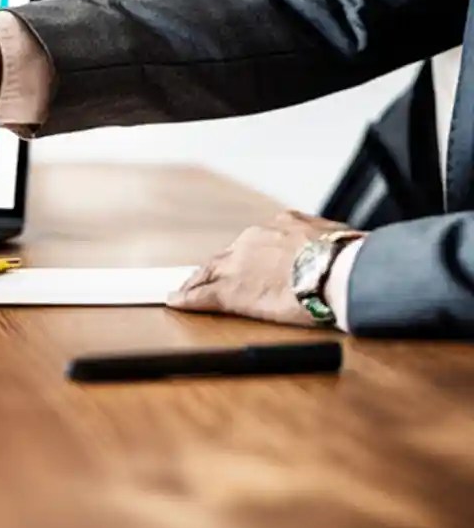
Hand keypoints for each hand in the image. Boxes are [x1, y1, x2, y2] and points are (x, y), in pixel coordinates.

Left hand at [166, 210, 352, 326]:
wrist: (339, 270)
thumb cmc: (349, 257)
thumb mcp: (339, 238)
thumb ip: (327, 242)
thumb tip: (339, 246)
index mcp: (282, 224)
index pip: (255, 242)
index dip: (246, 256)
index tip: (244, 264)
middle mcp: (254, 239)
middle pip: (226, 256)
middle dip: (216, 269)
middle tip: (203, 279)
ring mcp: (239, 263)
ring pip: (208, 273)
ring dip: (195, 283)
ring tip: (184, 292)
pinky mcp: (231, 290)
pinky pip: (201, 295)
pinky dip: (187, 299)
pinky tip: (176, 302)